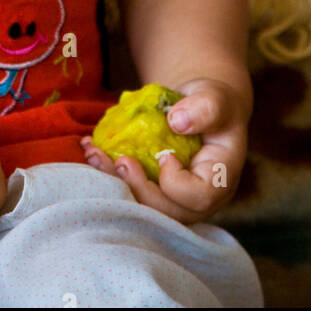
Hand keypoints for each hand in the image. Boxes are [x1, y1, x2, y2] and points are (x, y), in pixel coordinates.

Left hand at [79, 77, 250, 224]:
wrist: (200, 112)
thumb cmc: (213, 106)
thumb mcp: (216, 99)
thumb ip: (205, 109)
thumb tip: (177, 122)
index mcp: (220, 182)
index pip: (199, 198)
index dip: (176, 183)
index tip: (165, 156)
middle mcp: (197, 200)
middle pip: (166, 211)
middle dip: (137, 188)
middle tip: (119, 161)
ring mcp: (173, 200)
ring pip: (142, 207)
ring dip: (114, 183)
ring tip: (93, 154)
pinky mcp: (152, 191)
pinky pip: (129, 192)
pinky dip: (107, 173)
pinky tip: (90, 149)